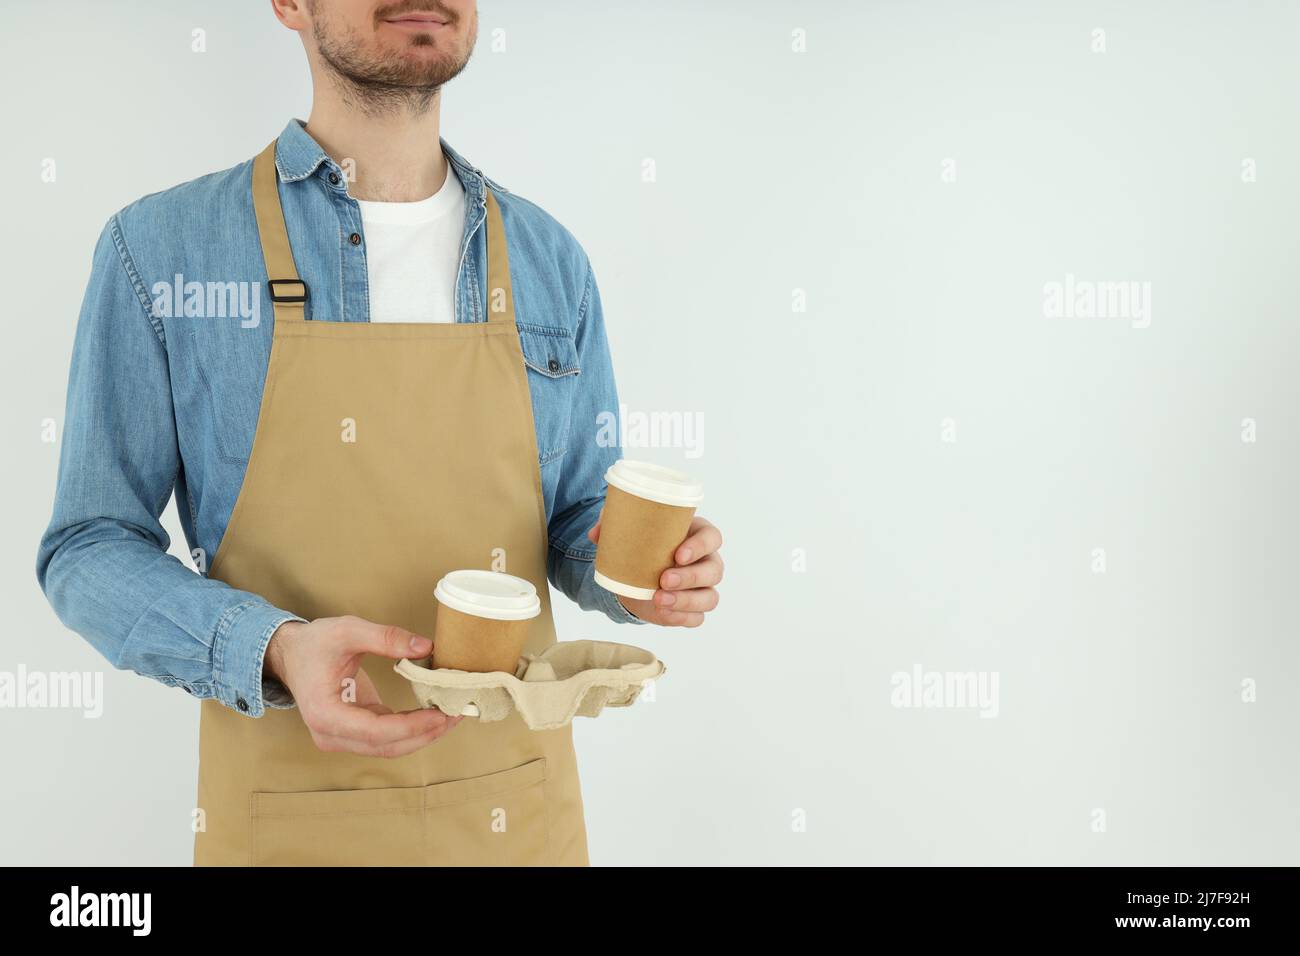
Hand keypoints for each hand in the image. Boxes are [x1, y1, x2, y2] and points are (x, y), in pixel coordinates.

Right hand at [264, 616, 459, 756]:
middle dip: (425, 733)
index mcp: (324, 714)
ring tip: (452, 714)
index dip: (411, 727)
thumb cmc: (314, 643)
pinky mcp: (354, 732)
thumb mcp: (348, 631)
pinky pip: (387, 737)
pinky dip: (412, 729)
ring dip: (423, 734)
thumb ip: (386, 637)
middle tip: (457, 713)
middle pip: (386, 746)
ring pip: (389, 747)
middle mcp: (331, 734)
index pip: (375, 731)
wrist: (291, 654)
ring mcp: (341, 737)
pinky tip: (434, 714)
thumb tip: (426, 648)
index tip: (440, 714)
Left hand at [588, 515, 723, 626]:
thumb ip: (614, 525)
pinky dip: (681, 617)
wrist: (638, 573)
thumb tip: (595, 534)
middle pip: (714, 570)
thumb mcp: (631, 529)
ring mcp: (704, 588)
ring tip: (658, 600)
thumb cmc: (644, 543)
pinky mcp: (694, 609)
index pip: (712, 538)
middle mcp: (707, 561)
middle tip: (663, 580)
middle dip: (690, 577)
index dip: (700, 547)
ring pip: (709, 597)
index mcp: (697, 535)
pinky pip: (697, 618)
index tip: (678, 554)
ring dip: (686, 601)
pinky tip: (663, 613)